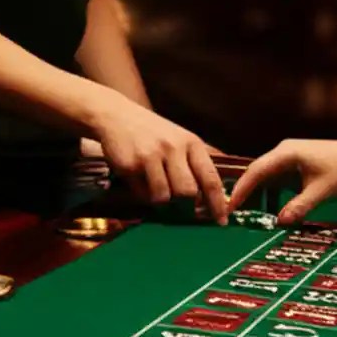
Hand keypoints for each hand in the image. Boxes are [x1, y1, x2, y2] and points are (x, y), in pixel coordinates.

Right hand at [91, 98, 227, 223]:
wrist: (116, 115)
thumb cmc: (152, 132)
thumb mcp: (179, 138)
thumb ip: (197, 161)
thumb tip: (219, 192)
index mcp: (191, 143)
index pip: (210, 178)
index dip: (217, 204)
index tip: (220, 221)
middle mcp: (173, 148)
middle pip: (187, 192)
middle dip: (183, 202)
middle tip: (176, 201)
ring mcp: (151, 156)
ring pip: (164, 196)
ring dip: (159, 198)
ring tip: (153, 186)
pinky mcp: (130, 164)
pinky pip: (141, 193)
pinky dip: (141, 192)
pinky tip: (137, 178)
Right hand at [229, 138, 336, 224]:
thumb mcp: (322, 191)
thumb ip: (299, 207)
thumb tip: (280, 223)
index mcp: (286, 153)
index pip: (255, 171)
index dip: (241, 190)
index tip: (229, 207)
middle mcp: (285, 153)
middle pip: (257, 174)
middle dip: (246, 194)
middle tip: (234, 215)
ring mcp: (292, 159)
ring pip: (268, 179)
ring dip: (261, 197)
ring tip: (252, 217)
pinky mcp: (299, 167)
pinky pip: (279, 182)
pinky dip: (274, 195)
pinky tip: (274, 211)